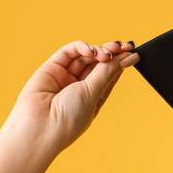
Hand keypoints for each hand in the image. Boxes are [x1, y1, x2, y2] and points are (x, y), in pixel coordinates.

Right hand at [1, 39, 138, 158]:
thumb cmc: (67, 119)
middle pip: (99, 63)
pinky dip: (81, 47)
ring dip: (98, 50)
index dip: (121, 63)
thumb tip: (122, 58)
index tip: (134, 53)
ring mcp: (65, 76)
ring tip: (106, 53)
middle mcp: (79, 86)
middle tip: (124, 46)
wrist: (39, 127)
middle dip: (112, 53)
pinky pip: (69, 52)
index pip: (110, 75)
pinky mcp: (52, 68)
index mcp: (92, 98)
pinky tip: (91, 50)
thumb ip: (105, 73)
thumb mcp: (93, 94)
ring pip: (85, 56)